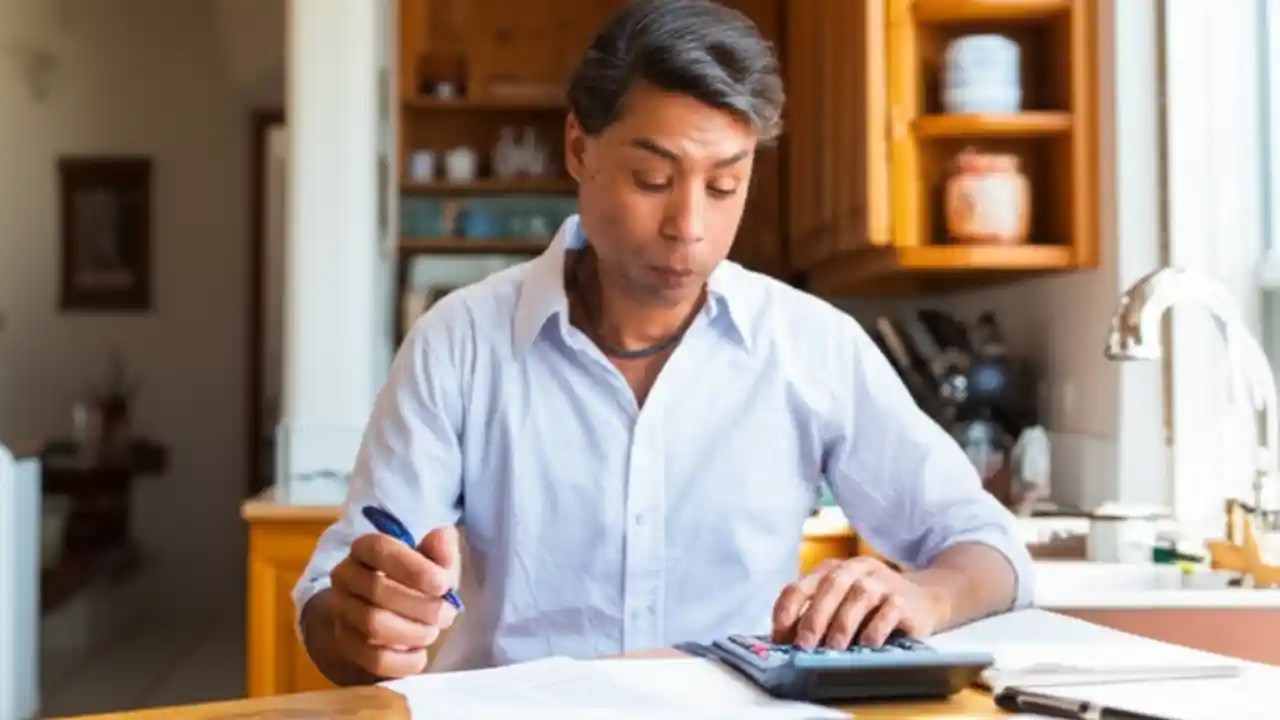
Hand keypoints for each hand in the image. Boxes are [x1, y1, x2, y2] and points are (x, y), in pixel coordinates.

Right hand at [328, 526, 460, 678]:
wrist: (389, 612)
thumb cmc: (415, 580)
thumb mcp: (433, 561)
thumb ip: (441, 549)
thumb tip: (442, 537)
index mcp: (365, 548)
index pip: (380, 549)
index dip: (413, 568)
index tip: (443, 585)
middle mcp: (345, 576)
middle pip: (378, 590)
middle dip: (421, 606)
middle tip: (447, 614)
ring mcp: (341, 611)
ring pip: (374, 625)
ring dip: (414, 632)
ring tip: (432, 631)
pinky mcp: (346, 644)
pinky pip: (373, 658)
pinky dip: (404, 660)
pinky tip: (420, 654)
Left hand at [772, 557, 943, 649]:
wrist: (925, 600)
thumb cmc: (872, 608)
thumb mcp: (841, 606)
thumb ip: (816, 617)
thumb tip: (788, 644)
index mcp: (832, 571)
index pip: (800, 586)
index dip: (787, 611)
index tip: (779, 636)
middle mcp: (855, 570)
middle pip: (831, 587)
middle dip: (814, 618)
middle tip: (805, 645)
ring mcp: (882, 581)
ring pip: (859, 595)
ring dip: (844, 623)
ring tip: (835, 647)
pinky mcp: (904, 598)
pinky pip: (889, 610)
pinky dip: (876, 627)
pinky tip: (868, 644)